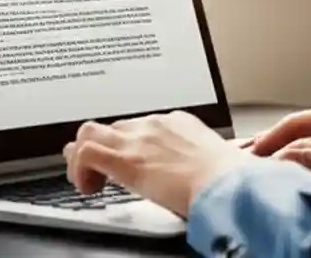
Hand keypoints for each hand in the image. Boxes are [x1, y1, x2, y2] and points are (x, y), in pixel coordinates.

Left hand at [63, 111, 255, 216]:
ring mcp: (137, 139)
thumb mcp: (216, 163)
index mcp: (179, 123)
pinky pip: (85, 152)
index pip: (140, 126)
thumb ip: (201, 165)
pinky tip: (88, 188)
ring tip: (86, 179)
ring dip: (82, 157)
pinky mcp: (124, 159)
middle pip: (113, 128)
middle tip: (99, 172)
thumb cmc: (230, 180)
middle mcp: (154, 124)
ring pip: (90, 132)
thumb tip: (201, 181)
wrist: (228, 185)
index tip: (129, 164)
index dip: (128, 145)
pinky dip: (79, 169)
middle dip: (102, 148)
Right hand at [242, 102, 310, 189]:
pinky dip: (305, 150)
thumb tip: (291, 156)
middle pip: (300, 126)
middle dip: (271, 139)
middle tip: (244, 152)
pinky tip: (296, 161)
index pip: (297, 124)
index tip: (251, 153)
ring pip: (310, 134)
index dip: (271, 138)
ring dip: (286, 146)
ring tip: (262, 157)